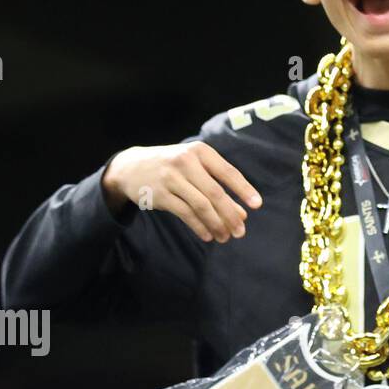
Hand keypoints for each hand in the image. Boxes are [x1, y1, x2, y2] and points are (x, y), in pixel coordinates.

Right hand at [102, 142, 261, 242]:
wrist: (131, 167)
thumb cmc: (173, 167)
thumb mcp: (195, 167)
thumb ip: (218, 186)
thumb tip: (242, 213)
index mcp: (200, 151)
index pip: (227, 172)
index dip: (243, 189)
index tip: (257, 205)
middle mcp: (186, 162)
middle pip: (215, 192)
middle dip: (231, 214)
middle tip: (241, 231)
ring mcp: (171, 178)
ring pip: (201, 205)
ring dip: (216, 224)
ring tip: (226, 237)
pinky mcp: (160, 195)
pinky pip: (185, 214)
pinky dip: (199, 226)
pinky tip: (208, 235)